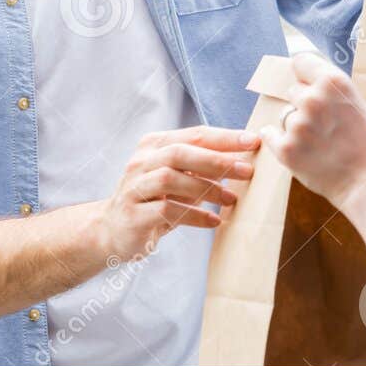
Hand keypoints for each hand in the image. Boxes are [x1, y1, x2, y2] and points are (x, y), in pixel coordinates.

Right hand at [97, 126, 258, 260]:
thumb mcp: (177, 178)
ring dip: (206, 188)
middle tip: (246, 170)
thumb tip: (243, 158)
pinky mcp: (133, 214)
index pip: (194, 134)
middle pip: (180, 152)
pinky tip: (213, 221)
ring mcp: (134, 187)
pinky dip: (194, 215)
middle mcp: (141, 161)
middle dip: (216, 160)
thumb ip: (201, 166)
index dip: (224, 137)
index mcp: (154, 145)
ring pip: (171, 178)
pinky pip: (166, 210)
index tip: (253, 141)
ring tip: (231, 199)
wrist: (113, 230)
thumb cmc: (154, 200)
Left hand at [258, 52, 365, 211]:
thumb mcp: (357, 104)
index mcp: (333, 82)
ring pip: (285, 115)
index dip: (305, 74)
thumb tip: (308, 81)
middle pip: (293, 90)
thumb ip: (332, 91)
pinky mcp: (285, 149)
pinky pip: (270, 134)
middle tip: (323, 124)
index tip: (307, 83)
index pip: (301, 61)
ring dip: (296, 126)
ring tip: (319, 143)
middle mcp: (313, 99)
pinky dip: (280, 141)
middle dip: (304, 104)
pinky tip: (299, 149)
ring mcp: (297, 125)